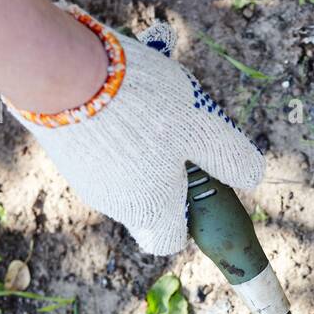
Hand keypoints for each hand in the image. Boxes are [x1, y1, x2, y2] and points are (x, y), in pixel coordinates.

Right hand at [11, 11, 264, 254]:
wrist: (61, 73)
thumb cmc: (140, 104)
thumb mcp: (201, 127)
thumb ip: (228, 156)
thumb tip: (253, 178)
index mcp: (152, 209)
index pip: (169, 240)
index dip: (187, 218)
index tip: (195, 182)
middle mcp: (115, 205)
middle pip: (148, 206)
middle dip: (165, 176)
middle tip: (176, 130)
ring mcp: (84, 179)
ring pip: (123, 178)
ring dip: (140, 150)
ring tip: (147, 101)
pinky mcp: (64, 151)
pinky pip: (99, 154)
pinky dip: (112, 134)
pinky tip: (117, 94)